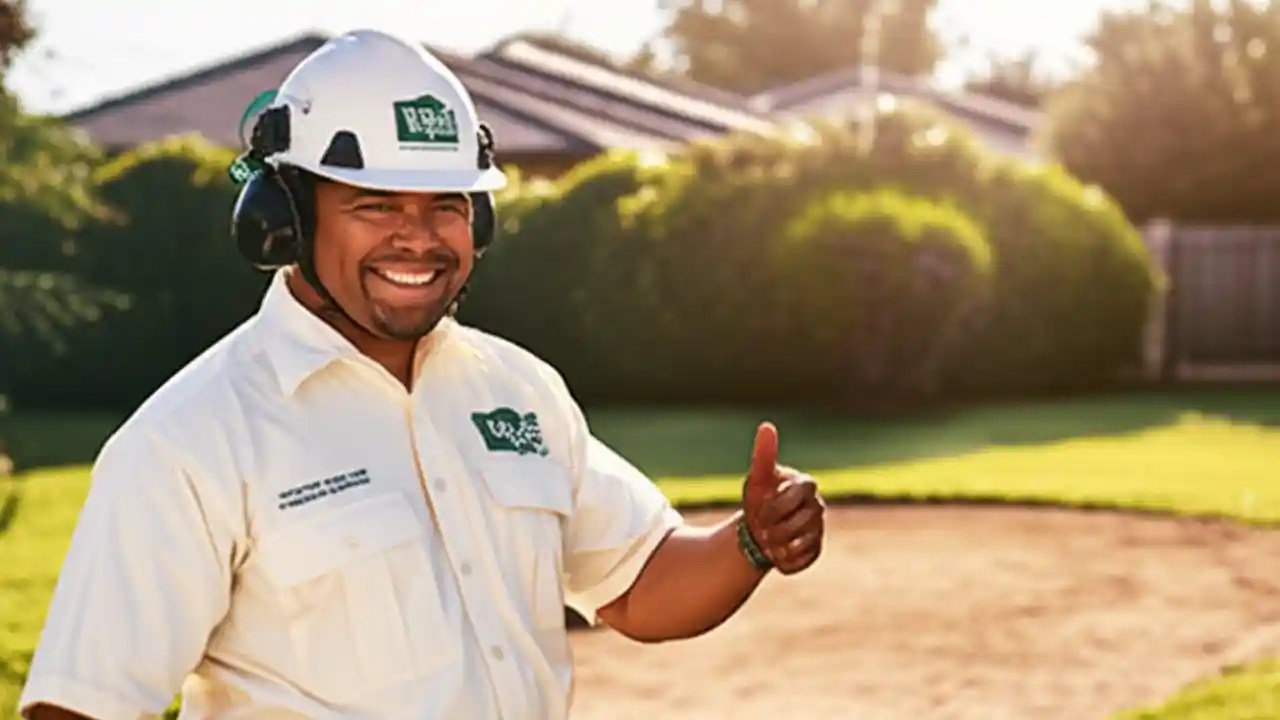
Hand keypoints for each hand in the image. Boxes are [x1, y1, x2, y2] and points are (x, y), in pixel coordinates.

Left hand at [742, 422, 824, 574]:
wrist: (757, 529)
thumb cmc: (759, 498)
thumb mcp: (758, 477)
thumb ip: (764, 454)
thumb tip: (766, 426)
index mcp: (804, 485)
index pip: (797, 494)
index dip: (777, 507)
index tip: (758, 514)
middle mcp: (817, 505)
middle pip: (804, 520)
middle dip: (778, 529)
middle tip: (760, 533)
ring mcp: (819, 528)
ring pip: (805, 541)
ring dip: (781, 546)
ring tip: (766, 546)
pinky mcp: (816, 549)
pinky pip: (806, 559)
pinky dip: (788, 562)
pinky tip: (775, 558)